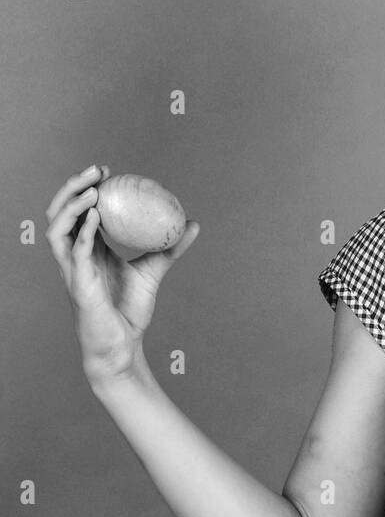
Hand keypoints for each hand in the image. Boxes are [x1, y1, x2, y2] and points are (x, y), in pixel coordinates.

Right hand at [45, 163, 199, 387]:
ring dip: (71, 206)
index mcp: (88, 251)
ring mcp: (73, 271)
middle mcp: (75, 257)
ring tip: (92, 189)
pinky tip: (97, 215)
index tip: (107, 171)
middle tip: (97, 169)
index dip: (87, 189)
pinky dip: (84, 231)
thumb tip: (194, 223)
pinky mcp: (78, 286)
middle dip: (73, 187)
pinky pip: (76, 253)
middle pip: (61, 214)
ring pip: (58, 230)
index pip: (79, 213)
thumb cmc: (130, 311)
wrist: (124, 346)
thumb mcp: (154, 271)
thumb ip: (170, 248)